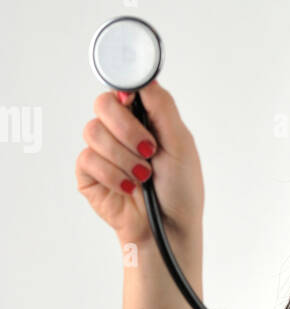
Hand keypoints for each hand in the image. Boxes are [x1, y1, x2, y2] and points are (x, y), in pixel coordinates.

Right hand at [76, 80, 204, 248]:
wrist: (169, 229)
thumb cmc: (181, 189)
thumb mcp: (181, 143)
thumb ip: (163, 108)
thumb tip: (145, 78)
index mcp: (144, 118)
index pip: (123, 89)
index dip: (124, 93)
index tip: (132, 102)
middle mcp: (120, 131)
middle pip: (103, 104)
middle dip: (127, 129)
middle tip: (149, 149)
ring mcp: (103, 151)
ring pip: (93, 132)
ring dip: (124, 157)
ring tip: (143, 176)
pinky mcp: (89, 174)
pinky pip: (88, 160)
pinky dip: (113, 175)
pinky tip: (129, 188)